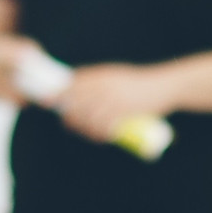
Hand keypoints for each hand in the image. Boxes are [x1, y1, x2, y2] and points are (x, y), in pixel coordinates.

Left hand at [58, 63, 173, 141]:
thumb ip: (97, 81)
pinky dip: (100, 134)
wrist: (164, 86)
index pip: (72, 83)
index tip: (47, 101)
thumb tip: (75, 89)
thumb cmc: (139, 84)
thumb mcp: (116, 75)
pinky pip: (104, 126)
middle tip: (70, 124)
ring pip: (88, 117)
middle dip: (69, 115)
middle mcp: (104, 85)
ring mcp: (113, 99)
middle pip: (76, 102)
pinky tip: (102, 137)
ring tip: (90, 133)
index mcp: (101, 75)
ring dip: (85, 128)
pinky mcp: (124, 112)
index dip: (57, 93)